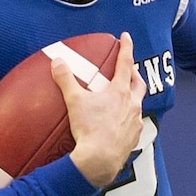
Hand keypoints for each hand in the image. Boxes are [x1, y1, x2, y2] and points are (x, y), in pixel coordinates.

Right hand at [52, 32, 146, 187]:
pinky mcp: (134, 137)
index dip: (127, 47)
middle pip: (138, 82)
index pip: (125, 63)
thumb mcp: (74, 101)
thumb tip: (57, 62)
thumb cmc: (89, 129)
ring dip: (134, 96)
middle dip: (134, 72)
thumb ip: (66, 80)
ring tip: (125, 96)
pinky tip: (121, 121)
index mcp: (119, 92)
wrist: (100, 159)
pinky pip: (135, 122)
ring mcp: (135, 121)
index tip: (127, 36)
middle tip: (128, 68)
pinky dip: (130, 117)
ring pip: (139, 103)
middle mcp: (132, 104)